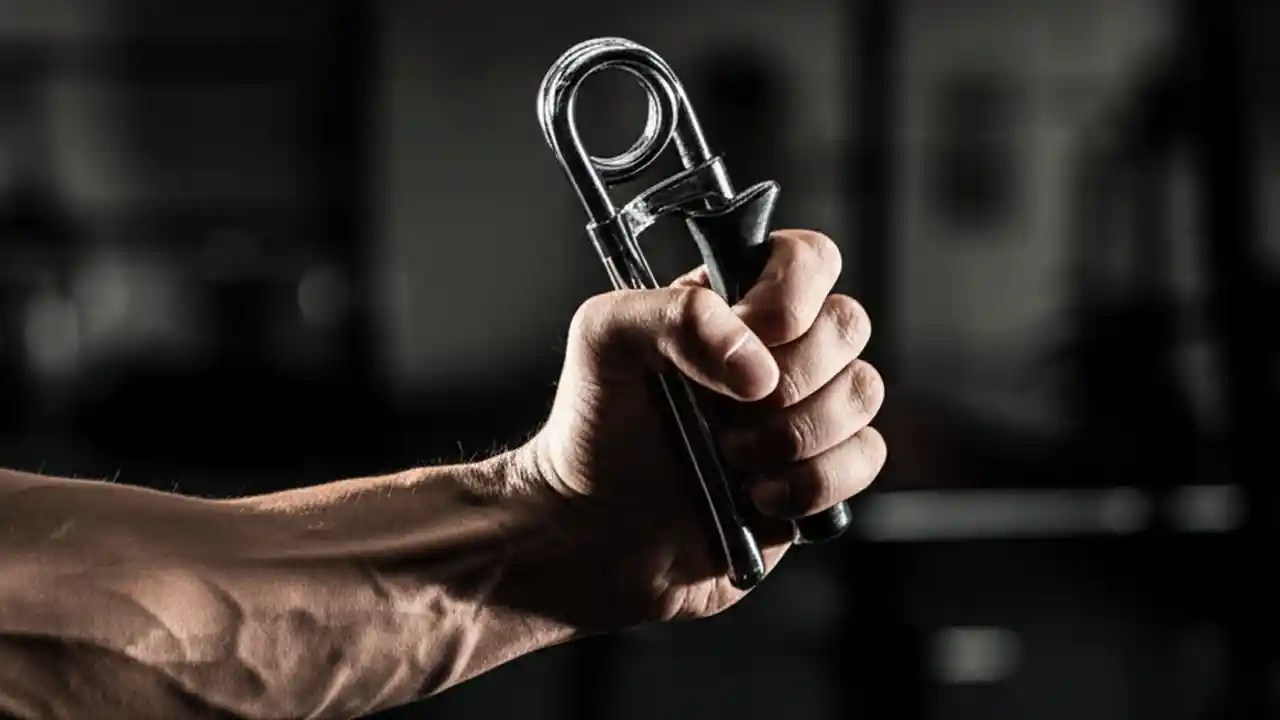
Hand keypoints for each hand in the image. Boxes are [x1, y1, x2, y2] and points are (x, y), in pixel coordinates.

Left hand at [511, 230, 884, 633]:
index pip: (807, 258)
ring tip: (730, 457)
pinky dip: (813, 482)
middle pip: (848, 323)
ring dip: (793, 434)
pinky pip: (866, 458)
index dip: (792, 293)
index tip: (752, 331)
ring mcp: (806, 412)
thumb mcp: (604, 342)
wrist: (596, 535)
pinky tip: (758, 496)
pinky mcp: (821, 474)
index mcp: (734, 302)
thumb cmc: (595, 432)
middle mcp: (779, 351)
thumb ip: (674, 316)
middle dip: (790, 376)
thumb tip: (756, 362)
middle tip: (725, 412)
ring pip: (863, 392)